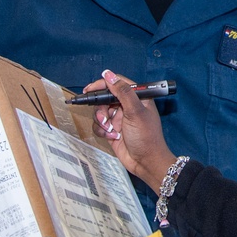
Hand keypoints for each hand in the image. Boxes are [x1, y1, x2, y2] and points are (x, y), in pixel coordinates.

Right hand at [86, 69, 176, 190]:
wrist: (146, 162)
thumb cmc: (146, 136)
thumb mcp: (135, 111)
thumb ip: (122, 92)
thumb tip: (108, 75)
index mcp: (137, 97)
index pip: (117, 83)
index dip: (103, 84)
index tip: (89, 89)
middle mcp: (127, 106)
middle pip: (105, 98)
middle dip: (101, 108)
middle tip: (104, 118)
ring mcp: (119, 118)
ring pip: (100, 112)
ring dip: (102, 121)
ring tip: (110, 130)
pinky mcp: (112, 130)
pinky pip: (99, 125)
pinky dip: (102, 131)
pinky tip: (112, 137)